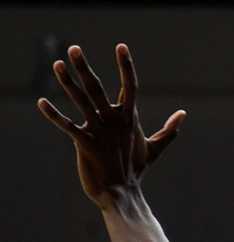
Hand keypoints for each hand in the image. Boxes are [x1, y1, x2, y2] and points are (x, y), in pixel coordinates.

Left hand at [39, 44, 184, 207]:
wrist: (122, 194)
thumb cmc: (136, 171)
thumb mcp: (155, 149)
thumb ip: (169, 131)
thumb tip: (183, 114)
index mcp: (130, 119)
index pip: (130, 86)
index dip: (125, 65)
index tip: (121, 46)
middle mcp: (114, 121)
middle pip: (98, 88)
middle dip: (84, 67)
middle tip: (74, 48)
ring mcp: (99, 132)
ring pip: (81, 102)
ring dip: (67, 82)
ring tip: (57, 65)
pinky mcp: (85, 144)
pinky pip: (67, 126)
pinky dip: (54, 115)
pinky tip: (42, 102)